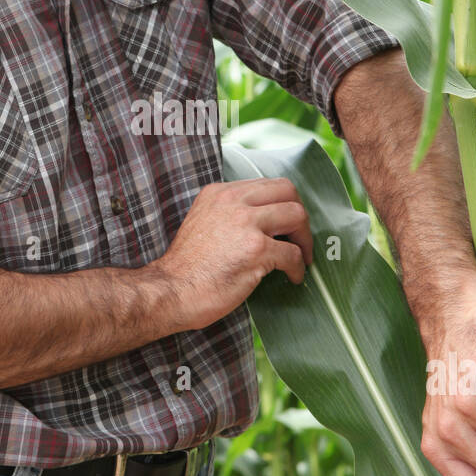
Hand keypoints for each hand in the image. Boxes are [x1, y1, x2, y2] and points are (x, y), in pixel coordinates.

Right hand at [152, 177, 312, 331]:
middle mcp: (233, 200)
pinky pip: (293, 253)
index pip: (265, 185)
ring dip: (304, 239)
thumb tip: (263, 221)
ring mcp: (246, 223)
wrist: (171, 291)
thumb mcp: (202, 221)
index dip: (282, 204)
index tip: (284, 225)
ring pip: (297, 215)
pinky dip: (298, 267)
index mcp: (220, 192)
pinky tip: (292, 277)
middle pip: (287, 191)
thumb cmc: (187, 266)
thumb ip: (229, 213)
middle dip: (299, 215)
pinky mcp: (257, 249)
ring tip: (301, 257)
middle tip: (299, 238)